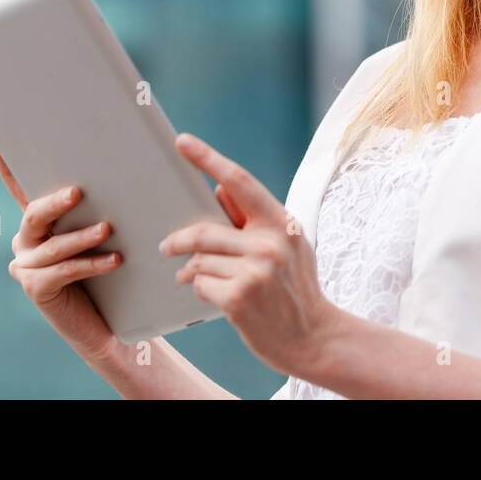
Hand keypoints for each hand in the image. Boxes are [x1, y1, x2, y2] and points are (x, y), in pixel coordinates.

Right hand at [0, 116, 126, 365]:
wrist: (109, 322)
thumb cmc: (111, 269)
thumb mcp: (104, 231)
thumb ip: (100, 204)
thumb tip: (125, 163)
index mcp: (38, 219)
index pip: (14, 180)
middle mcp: (26, 239)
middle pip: (33, 213)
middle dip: (54, 202)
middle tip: (77, 193)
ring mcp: (27, 265)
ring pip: (52, 245)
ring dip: (81, 237)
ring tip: (107, 229)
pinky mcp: (36, 289)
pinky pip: (63, 271)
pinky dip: (89, 264)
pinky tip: (113, 260)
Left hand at [159, 133, 338, 377]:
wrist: (314, 338)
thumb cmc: (296, 287)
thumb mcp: (288, 245)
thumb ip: (254, 217)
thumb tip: (218, 188)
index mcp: (281, 222)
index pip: (239, 181)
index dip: (208, 158)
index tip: (182, 141)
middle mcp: (270, 243)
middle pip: (204, 230)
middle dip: (177, 239)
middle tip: (166, 245)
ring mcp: (255, 272)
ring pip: (198, 260)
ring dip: (189, 270)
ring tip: (189, 277)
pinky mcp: (238, 299)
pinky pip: (200, 284)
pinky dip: (198, 289)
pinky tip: (212, 295)